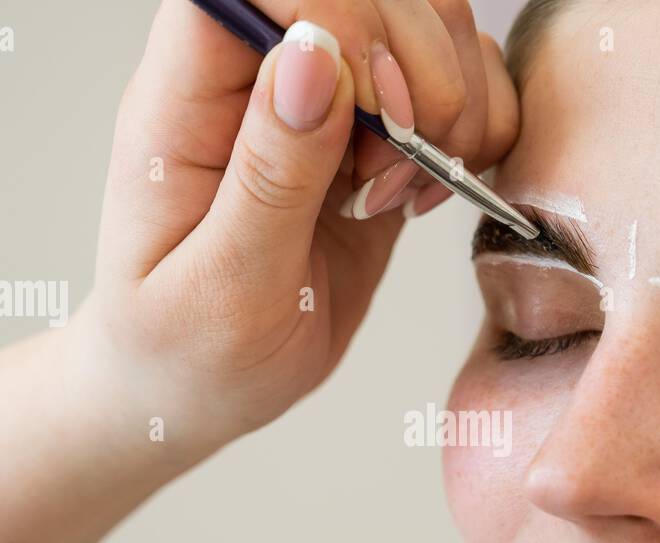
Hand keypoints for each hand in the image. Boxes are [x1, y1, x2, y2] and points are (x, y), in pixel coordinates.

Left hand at [81, 0, 519, 464]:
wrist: (198, 388)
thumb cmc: (185, 349)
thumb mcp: (222, 287)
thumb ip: (269, 174)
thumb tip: (314, 57)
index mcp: (186, 100)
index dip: (341, 19)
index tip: (379, 114)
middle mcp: (255, 82)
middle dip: (415, 78)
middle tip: (393, 177)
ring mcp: (321, 105)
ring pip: (427, 26)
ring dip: (451, 105)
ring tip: (408, 191)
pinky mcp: (373, 141)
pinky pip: (455, 88)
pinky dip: (474, 133)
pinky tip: (429, 194)